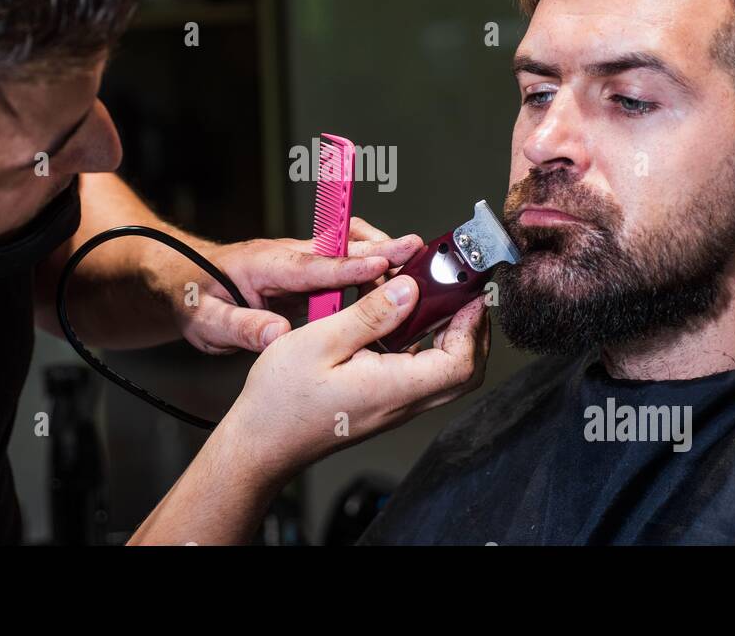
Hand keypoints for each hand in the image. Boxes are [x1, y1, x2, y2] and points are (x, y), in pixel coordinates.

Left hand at [175, 217, 423, 353]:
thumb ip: (242, 329)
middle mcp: (287, 256)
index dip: (348, 266)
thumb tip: (278, 336)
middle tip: (417, 251)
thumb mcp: (206, 322)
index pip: (312, 264)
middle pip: (341, 246)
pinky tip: (391, 291)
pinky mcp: (307, 273)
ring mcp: (299, 262)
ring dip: (380, 257)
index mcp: (264, 264)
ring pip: (347, 251)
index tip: (382, 263)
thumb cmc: (191, 297)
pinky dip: (370, 272)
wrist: (181, 281)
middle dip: (379, 246)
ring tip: (415, 273)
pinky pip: (344, 267)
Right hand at [222, 275, 490, 483]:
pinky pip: (422, 379)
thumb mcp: (320, 341)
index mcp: (392, 387)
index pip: (459, 362)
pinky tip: (405, 324)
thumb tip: (410, 291)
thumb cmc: (280, 400)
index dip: (473, 326)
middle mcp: (401, 403)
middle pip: (464, 373)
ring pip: (446, 377)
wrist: (261, 443)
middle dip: (473, 332)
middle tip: (463, 295)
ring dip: (452, 339)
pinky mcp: (383, 407)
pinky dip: (429, 349)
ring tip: (437, 302)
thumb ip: (370, 315)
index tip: (469, 293)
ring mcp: (393, 409)